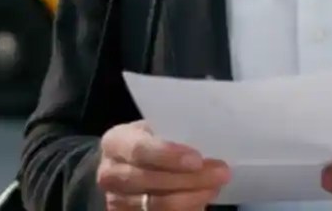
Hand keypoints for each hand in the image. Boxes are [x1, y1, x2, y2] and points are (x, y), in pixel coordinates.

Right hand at [97, 121, 231, 210]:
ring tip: (215, 188)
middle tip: (221, 173)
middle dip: (190, 179)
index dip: (169, 156)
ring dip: (192, 197)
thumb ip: (173, 136)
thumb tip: (211, 147)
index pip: (140, 150)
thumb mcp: (153, 129)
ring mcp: (116, 200)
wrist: (122, 166)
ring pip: (157, 205)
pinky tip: (202, 201)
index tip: (197, 159)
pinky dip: (186, 210)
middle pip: (150, 181)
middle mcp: (110, 174)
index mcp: (115, 142)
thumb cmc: (147, 141)